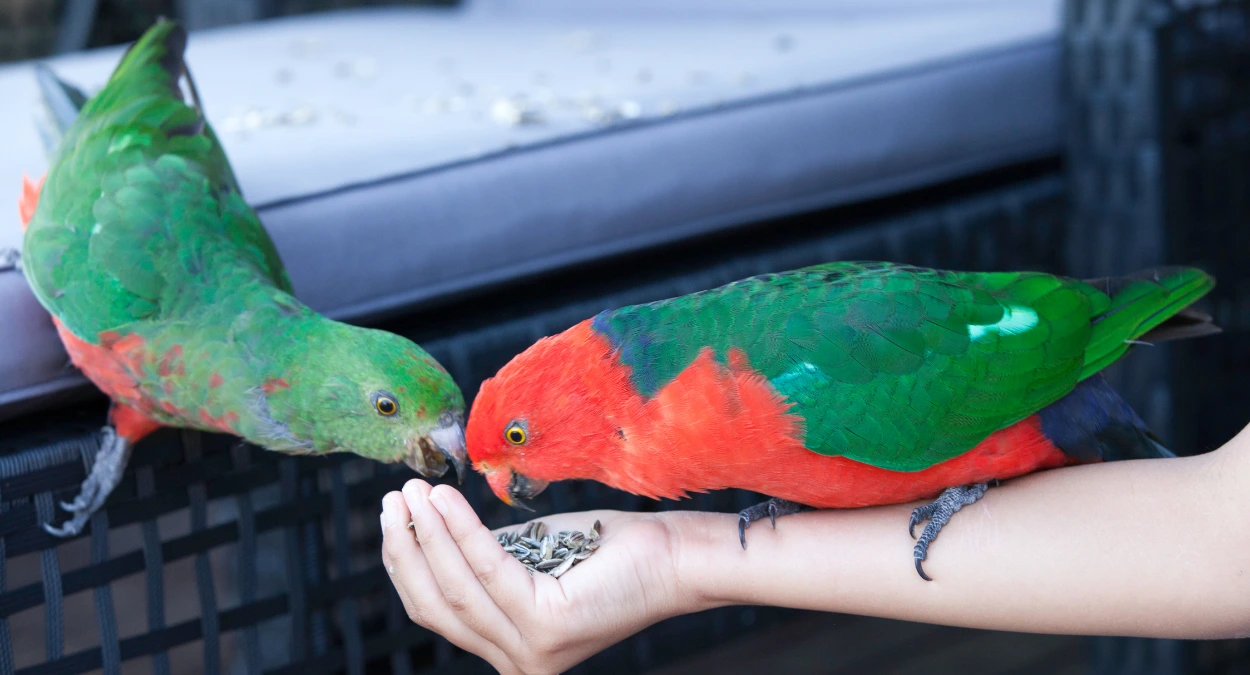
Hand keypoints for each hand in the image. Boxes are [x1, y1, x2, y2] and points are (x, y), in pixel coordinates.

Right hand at [380, 480, 699, 673]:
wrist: (669, 557)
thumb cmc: (602, 551)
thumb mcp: (527, 556)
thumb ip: (480, 559)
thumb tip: (422, 529)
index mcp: (509, 651)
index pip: (438, 611)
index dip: (406, 562)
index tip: (393, 515)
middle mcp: (517, 663)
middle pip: (436, 606)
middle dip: (405, 549)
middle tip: (394, 499)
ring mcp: (532, 650)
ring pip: (457, 588)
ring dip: (428, 534)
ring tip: (415, 491)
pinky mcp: (548, 625)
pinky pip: (490, 568)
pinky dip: (462, 529)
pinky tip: (446, 499)